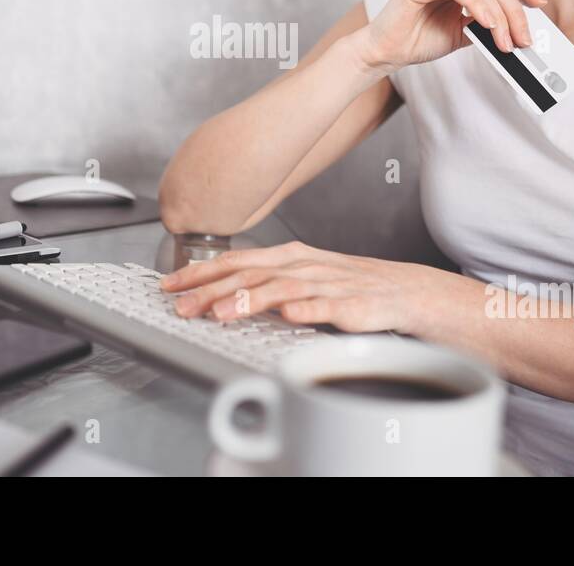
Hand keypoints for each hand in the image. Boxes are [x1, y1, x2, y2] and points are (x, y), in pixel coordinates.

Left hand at [158, 240, 458, 334]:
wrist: (404, 291)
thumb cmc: (350, 285)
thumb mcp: (302, 277)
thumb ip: (264, 282)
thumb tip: (220, 292)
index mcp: (289, 256)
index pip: (236, 261)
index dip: (201, 272)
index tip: (170, 284)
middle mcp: (303, 265)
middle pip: (251, 274)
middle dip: (212, 289)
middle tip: (182, 305)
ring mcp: (327, 282)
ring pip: (282, 289)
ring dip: (250, 300)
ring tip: (222, 312)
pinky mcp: (352, 304)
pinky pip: (327, 306)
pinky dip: (307, 309)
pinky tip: (288, 316)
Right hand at [355, 0, 546, 72]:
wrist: (387, 53)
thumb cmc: (419, 40)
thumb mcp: (464, 31)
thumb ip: (487, 23)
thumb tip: (520, 27)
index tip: (540, 3)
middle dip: (516, 11)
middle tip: (524, 38)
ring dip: (501, 16)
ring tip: (507, 41)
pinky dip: (480, 8)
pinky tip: (489, 26)